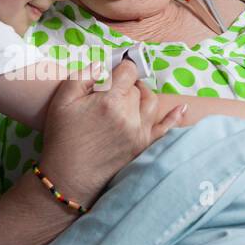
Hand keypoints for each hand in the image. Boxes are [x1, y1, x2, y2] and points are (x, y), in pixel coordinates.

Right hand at [39, 59, 183, 203]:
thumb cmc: (62, 139)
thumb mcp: (62, 101)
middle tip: (110, 91)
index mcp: (109, 101)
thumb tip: (103, 65)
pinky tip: (182, 108)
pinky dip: (174, 117)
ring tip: (129, 97)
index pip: (127, 71)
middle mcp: (129, 115)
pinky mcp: (144, 147)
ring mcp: (140, 133)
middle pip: (137, 87)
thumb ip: (83, 76)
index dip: (120, 68)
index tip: (113, 72)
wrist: (68, 179)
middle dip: (125, 85)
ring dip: (142, 96)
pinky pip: (166, 129)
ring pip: (151, 102)